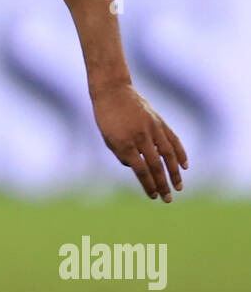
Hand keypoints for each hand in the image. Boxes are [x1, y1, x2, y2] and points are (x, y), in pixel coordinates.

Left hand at [91, 83, 187, 201]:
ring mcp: (152, 128)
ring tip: (179, 187)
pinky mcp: (159, 121)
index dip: (148, 185)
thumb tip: (138, 168)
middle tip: (168, 200)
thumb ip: (124, 156)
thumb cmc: (107, 118)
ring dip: (175, 173)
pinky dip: (180, 153)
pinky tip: (184, 166)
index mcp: (125, 144)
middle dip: (163, 185)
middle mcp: (140, 137)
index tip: (153, 196)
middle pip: (156, 166)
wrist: (113, 91)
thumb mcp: (109, 139)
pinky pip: (173, 139)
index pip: (141, 170)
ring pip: (168, 154)